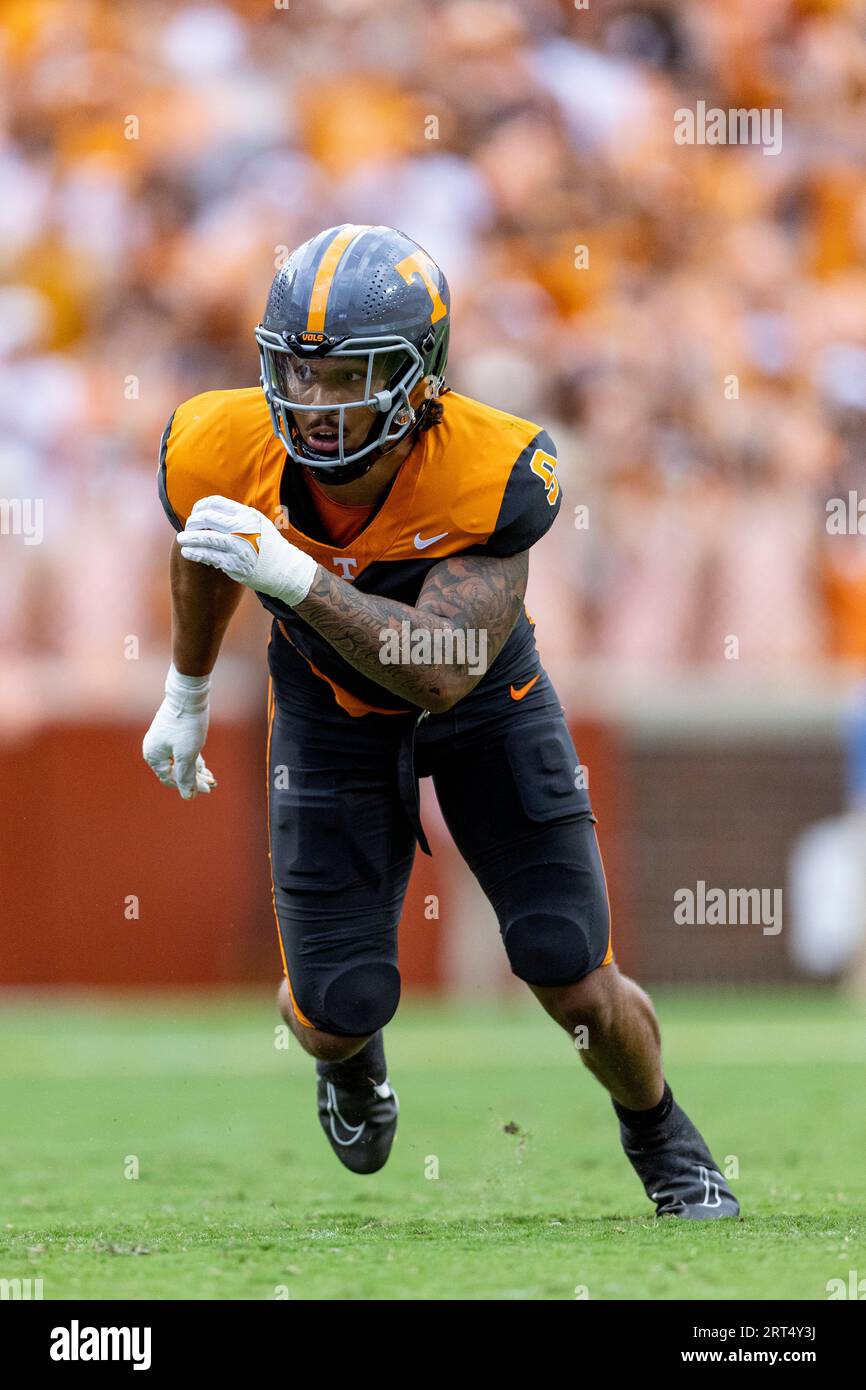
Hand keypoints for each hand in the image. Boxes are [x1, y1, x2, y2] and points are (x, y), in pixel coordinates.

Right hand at [142, 664, 215, 799]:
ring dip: (196, 770)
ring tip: (212, 777)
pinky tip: (204, 766)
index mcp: (153, 756)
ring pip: (180, 762)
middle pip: (176, 771)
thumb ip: (186, 777)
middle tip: (213, 784)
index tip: (207, 789)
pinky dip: (193, 759)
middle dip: (195, 778)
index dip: (188, 786)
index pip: (171, 779)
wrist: (188, 695)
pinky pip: (181, 752)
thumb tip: (188, 796)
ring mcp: (164, 741)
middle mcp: (155, 749)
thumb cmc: (186, 725)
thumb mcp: (187, 755)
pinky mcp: (173, 734)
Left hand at [177, 496, 317, 606]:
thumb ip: (237, 516)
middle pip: (206, 518)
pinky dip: (194, 553)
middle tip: (187, 527)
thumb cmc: (268, 545)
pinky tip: (188, 552)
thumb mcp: (257, 523)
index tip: (196, 513)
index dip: (201, 507)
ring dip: (188, 538)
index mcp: (247, 514)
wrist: (285, 569)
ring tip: (181, 539)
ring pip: (204, 538)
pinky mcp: (234, 564)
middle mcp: (242, 528)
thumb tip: (210, 509)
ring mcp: (237, 547)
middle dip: (192, 522)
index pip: (215, 503)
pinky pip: (207, 556)